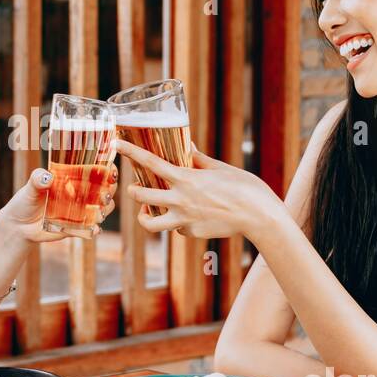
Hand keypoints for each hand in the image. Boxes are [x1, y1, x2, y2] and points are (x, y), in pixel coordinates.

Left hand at [0, 166, 117, 242]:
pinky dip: (94, 229)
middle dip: (110, 189)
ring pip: (102, 210)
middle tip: (107, 189)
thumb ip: (37, 179)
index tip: (110, 168)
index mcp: (73, 180)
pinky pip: (90, 229)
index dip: (107, 170)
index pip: (95, 172)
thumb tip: (46, 176)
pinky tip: (94, 229)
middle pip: (105, 190)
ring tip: (101, 208)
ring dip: (106, 208)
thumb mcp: (30, 187)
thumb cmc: (26, 200)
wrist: (18, 225)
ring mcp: (80, 212)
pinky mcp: (76, 228)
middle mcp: (80, 195)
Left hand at [114, 139, 280, 239]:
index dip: (131, 152)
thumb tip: (188, 147)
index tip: (116, 143)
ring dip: (144, 216)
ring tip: (147, 210)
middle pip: (140, 196)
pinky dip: (176, 223)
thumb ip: (199, 160)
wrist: (259, 216)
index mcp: (186, 179)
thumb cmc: (244, 187)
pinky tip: (185, 218)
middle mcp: (180, 200)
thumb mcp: (220, 168)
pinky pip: (176, 229)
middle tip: (134, 188)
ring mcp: (184, 220)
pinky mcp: (192, 233)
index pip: (150, 163)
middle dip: (132, 191)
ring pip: (150, 223)